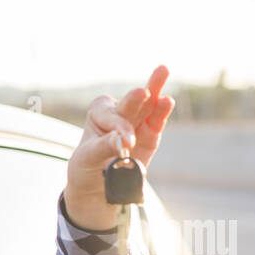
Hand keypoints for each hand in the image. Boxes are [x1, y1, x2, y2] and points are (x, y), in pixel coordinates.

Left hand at [64, 65, 174, 231]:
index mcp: (99, 112)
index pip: (112, 118)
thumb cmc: (87, 165)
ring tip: (162, 71)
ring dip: (156, 89)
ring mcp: (137, 120)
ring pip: (147, 104)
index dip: (120, 129)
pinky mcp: (151, 133)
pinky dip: (162, 112)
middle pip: (130, 103)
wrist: (96, 183)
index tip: (127, 144)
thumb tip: (124, 141)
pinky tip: (167, 101)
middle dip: (136, 97)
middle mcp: (119, 112)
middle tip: (141, 92)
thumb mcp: (88, 157)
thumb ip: (105, 147)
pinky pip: (157, 120)